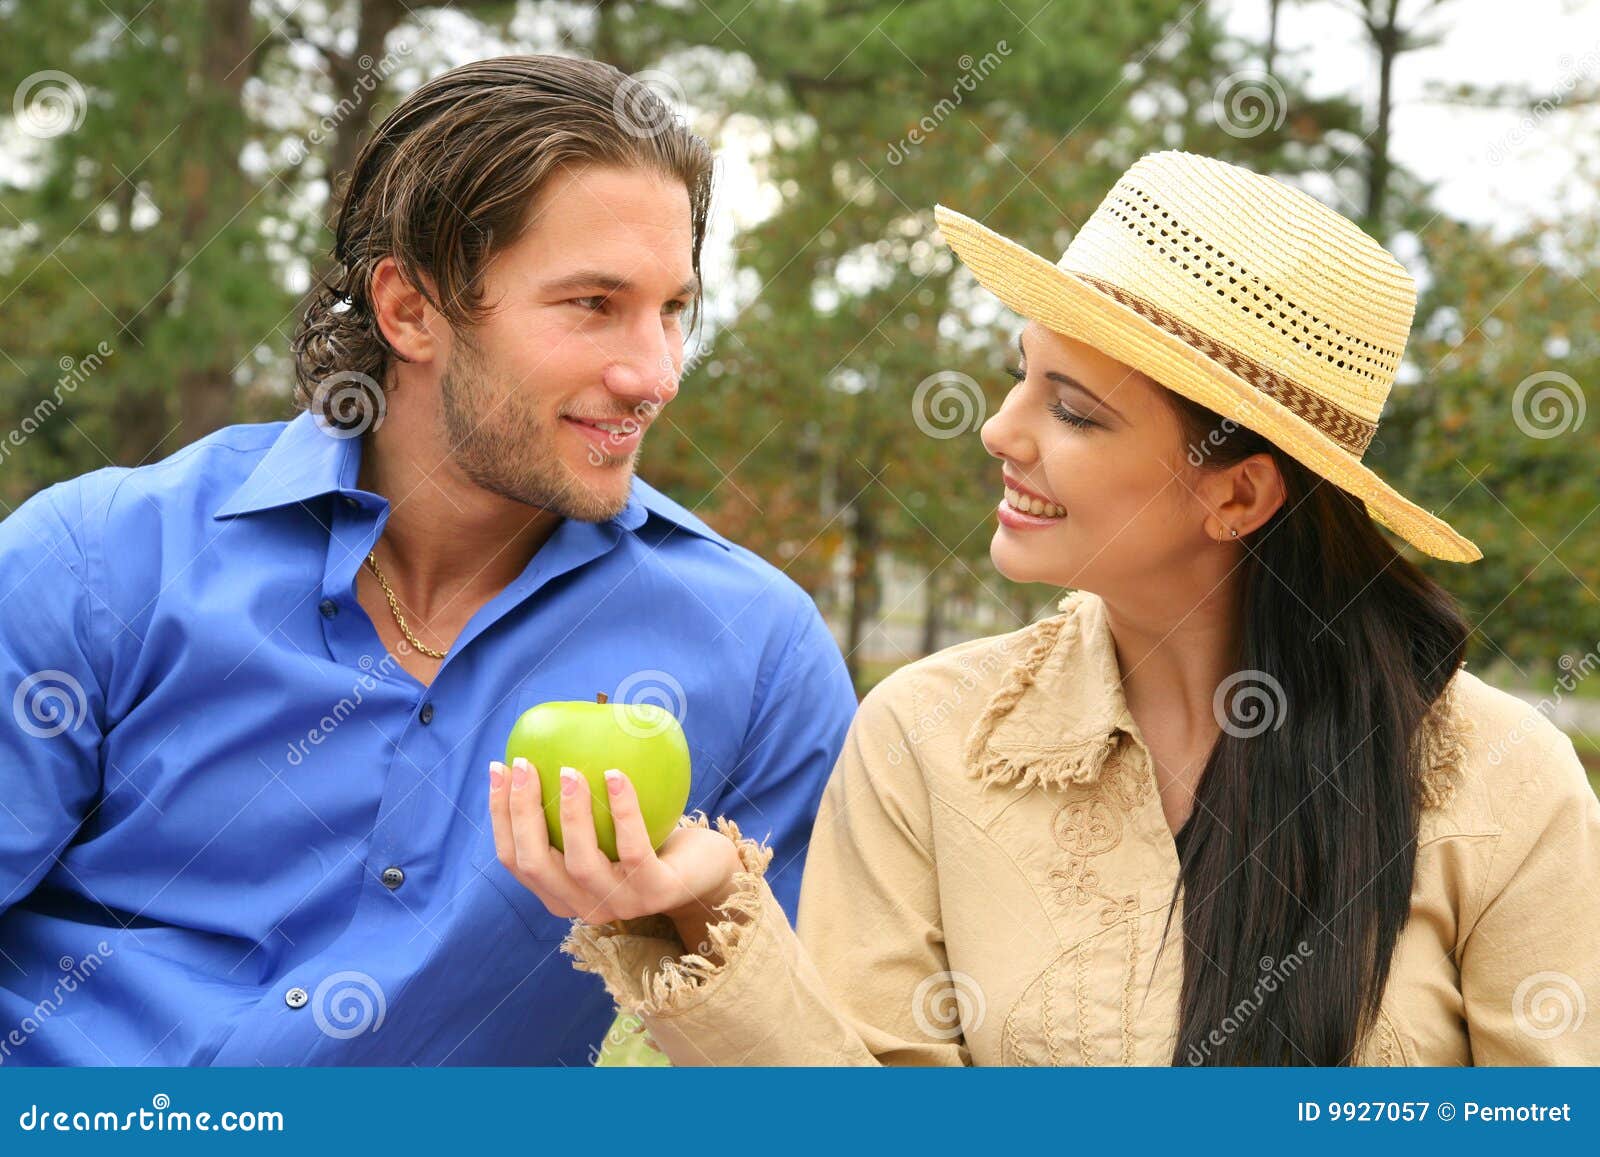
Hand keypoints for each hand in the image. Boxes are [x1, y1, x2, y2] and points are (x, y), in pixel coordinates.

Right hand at [488, 757, 742, 928]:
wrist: (706, 871)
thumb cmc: (650, 840)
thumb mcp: (604, 828)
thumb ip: (575, 806)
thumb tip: (546, 742)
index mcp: (561, 893)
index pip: (515, 859)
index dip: (499, 814)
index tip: (499, 768)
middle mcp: (583, 906)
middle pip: (535, 863)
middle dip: (521, 812)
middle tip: (524, 764)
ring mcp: (619, 904)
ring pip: (579, 862)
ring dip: (570, 813)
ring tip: (570, 770)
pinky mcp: (655, 892)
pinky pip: (632, 849)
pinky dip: (622, 809)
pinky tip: (615, 775)